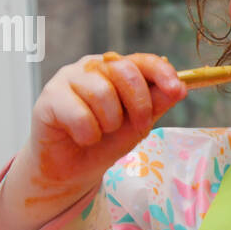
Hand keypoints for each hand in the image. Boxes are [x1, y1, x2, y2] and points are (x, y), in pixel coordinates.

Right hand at [27, 52, 186, 190]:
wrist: (72, 169)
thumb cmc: (105, 141)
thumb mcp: (139, 124)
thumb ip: (157, 104)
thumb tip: (181, 86)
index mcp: (115, 69)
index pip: (141, 60)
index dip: (161, 72)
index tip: (175, 88)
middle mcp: (91, 67)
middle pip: (124, 71)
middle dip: (139, 105)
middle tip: (137, 127)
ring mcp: (67, 79)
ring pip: (102, 92)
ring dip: (109, 122)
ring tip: (101, 132)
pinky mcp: (49, 98)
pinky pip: (80, 113)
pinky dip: (88, 133)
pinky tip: (82, 138)